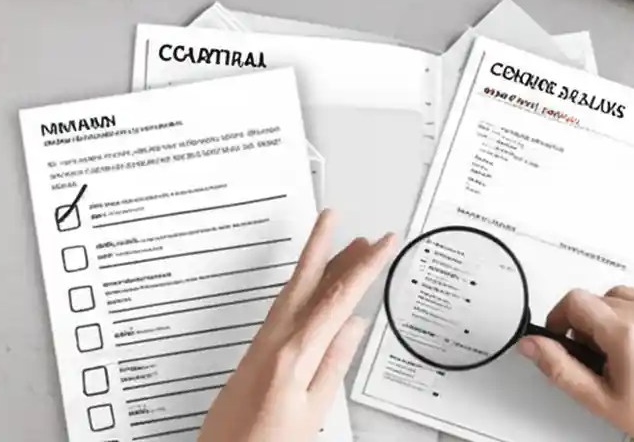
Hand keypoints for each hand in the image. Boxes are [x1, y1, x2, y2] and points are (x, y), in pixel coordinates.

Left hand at [199, 210, 395, 441]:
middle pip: (307, 283)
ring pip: (293, 293)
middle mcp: (272, 343)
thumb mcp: (314, 410)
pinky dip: (302, 290)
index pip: (337, 298)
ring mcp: (259, 347)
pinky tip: (312, 291)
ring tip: (338, 247)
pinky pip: (282, 310)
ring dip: (316, 265)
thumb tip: (352, 328)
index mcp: (294, 354)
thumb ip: (334, 363)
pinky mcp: (252, 355)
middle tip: (346, 223)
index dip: (364, 266)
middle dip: (328, 248)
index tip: (381, 243)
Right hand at [518, 286, 633, 441]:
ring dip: (602, 317)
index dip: (556, 319)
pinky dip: (624, 310)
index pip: (575, 301)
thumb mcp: (600, 400)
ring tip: (610, 353)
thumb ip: (560, 368)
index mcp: (626, 332)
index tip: (556, 338)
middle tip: (589, 359)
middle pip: (592, 297)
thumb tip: (531, 345)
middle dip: (580, 324)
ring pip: (611, 294)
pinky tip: (628, 340)